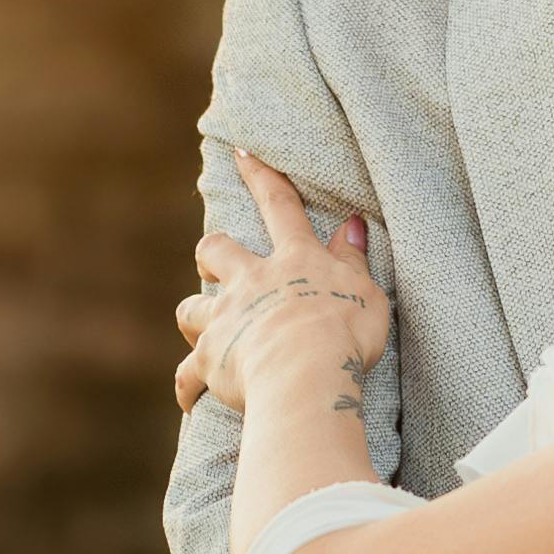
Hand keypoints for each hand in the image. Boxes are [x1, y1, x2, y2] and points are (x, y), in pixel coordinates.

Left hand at [175, 151, 386, 418]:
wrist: (306, 373)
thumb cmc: (346, 335)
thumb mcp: (367, 292)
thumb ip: (354, 261)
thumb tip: (353, 226)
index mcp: (293, 262)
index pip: (279, 206)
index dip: (262, 176)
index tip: (241, 152)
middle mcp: (251, 282)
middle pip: (215, 251)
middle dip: (211, 254)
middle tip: (212, 262)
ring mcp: (225, 319)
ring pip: (189, 308)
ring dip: (194, 319)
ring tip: (201, 334)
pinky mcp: (209, 359)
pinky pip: (187, 375)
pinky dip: (187, 387)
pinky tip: (188, 401)